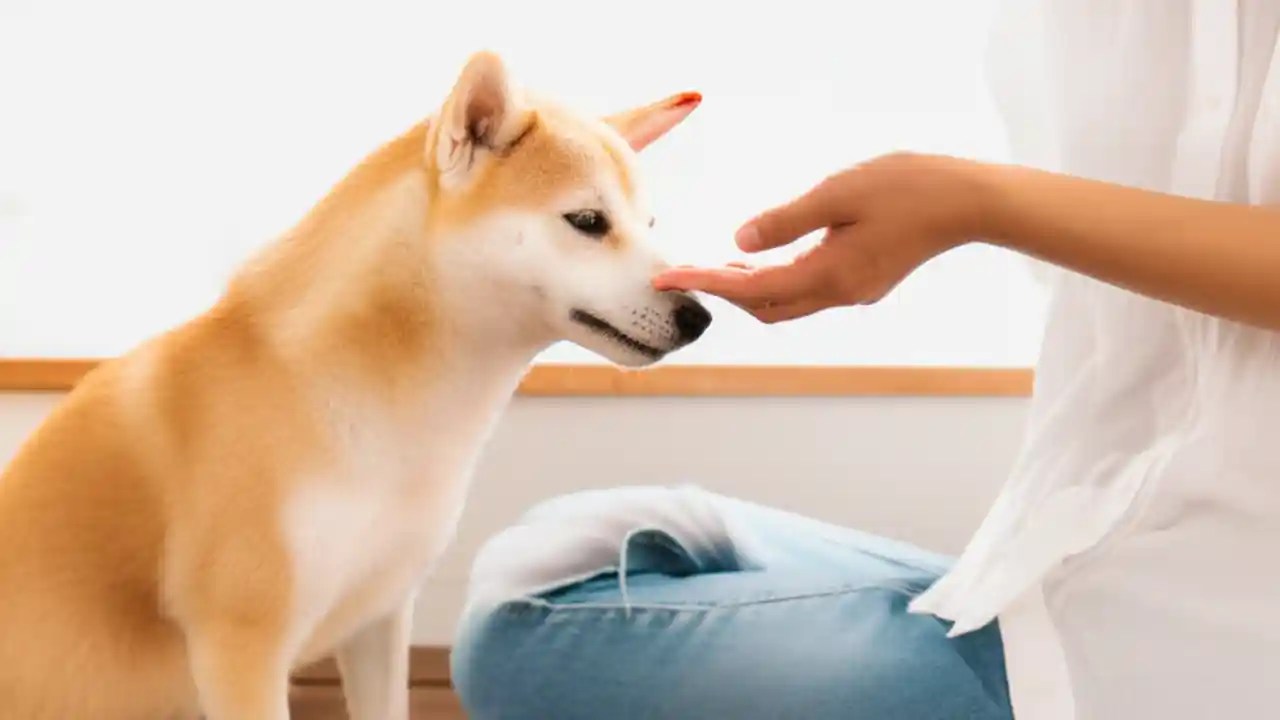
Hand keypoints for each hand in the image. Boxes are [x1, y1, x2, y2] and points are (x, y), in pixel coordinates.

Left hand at [653, 152, 990, 322]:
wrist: (968, 201)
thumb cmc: (908, 188)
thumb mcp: (839, 194)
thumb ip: (785, 221)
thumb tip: (738, 243)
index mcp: (829, 275)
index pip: (750, 288)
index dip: (705, 282)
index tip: (666, 279)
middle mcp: (839, 293)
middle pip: (764, 307)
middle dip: (721, 292)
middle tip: (683, 273)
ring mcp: (854, 291)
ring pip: (786, 302)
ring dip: (748, 288)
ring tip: (713, 267)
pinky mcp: (864, 281)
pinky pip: (807, 290)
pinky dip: (775, 281)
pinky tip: (762, 260)